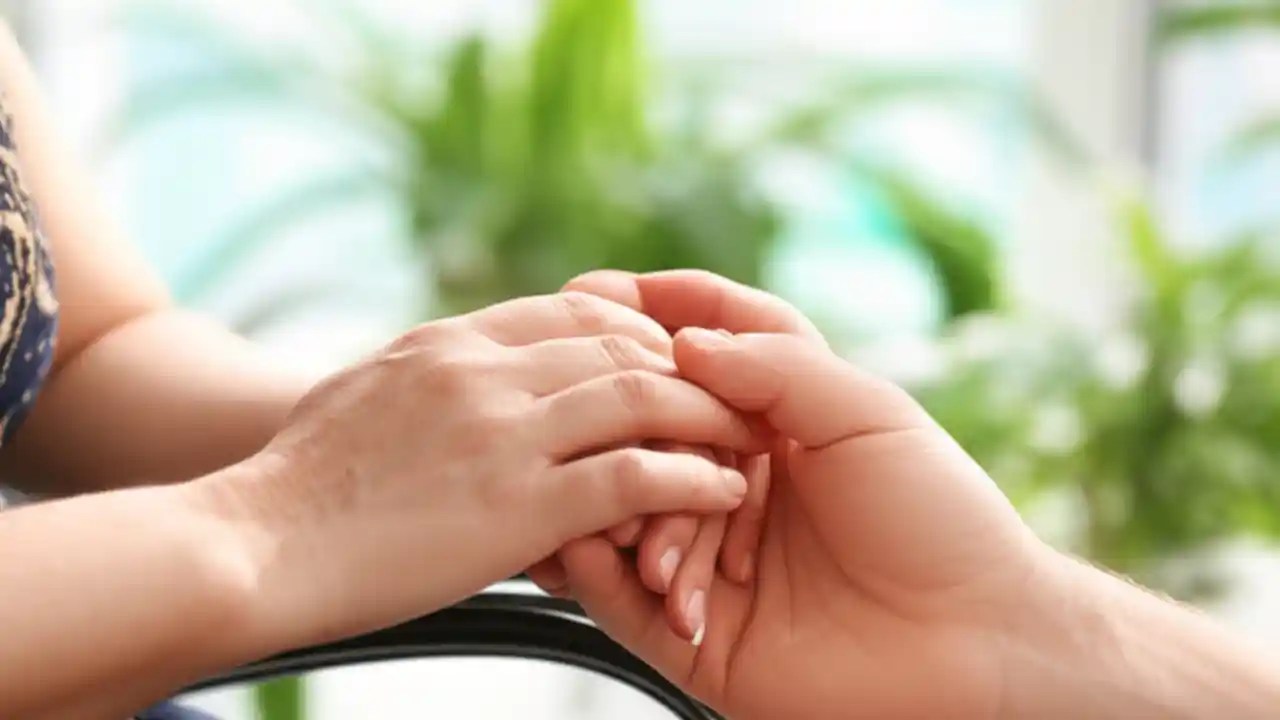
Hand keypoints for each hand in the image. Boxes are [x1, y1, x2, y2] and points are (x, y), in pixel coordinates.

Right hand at [205, 292, 770, 649]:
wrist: (251, 546)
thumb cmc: (297, 489)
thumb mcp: (360, 397)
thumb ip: (424, 378)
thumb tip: (453, 377)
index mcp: (447, 343)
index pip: (570, 310)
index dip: (635, 330)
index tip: (670, 358)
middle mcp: (481, 370)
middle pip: (618, 342)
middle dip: (685, 365)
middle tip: (730, 392)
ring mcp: (502, 432)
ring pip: (641, 395)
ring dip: (707, 413)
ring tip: (749, 436)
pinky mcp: (517, 505)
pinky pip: (634, 476)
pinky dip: (691, 479)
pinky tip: (723, 490)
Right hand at [559, 323, 1049, 718]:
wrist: (977, 645)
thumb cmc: (940, 521)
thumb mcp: (866, 413)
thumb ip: (775, 366)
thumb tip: (683, 340)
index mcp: (784, 424)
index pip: (707, 350)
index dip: (655, 311)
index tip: (593, 290)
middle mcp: (741, 485)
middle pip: (652, 432)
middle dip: (634, 427)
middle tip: (626, 424)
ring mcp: (715, 559)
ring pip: (631, 511)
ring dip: (631, 508)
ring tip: (647, 525)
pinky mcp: (699, 635)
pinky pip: (620, 601)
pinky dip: (597, 571)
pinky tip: (595, 549)